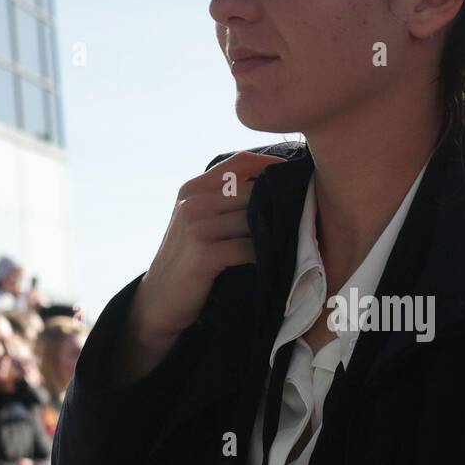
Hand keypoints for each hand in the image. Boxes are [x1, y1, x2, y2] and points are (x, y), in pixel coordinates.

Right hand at [121, 151, 286, 363]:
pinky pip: (249, 247)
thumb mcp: (196, 222)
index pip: (238, 162)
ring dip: (276, 228)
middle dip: (279, 200)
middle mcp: (193, 203)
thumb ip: (222, 201)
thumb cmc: (186, 262)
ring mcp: (197, 227)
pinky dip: (265, 253)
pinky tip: (275, 259)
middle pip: (252, 190)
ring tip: (295, 235)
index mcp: (192, 189)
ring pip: (253, 217)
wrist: (158, 301)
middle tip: (306, 209)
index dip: (270, 163)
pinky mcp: (204, 254)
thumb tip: (270, 186)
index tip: (294, 170)